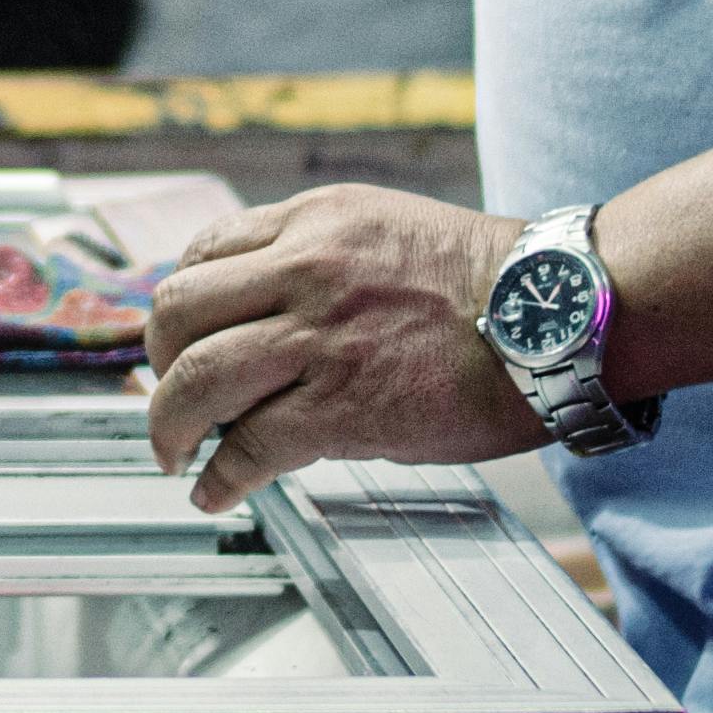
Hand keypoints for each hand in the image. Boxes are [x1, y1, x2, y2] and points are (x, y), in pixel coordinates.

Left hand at [145, 185, 541, 508]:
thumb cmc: (488, 284)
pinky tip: (214, 490)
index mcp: (314, 222)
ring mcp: (317, 337)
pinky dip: (219, 476)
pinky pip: (249, 446)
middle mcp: (303, 269)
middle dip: (156, 360)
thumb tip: (266, 318)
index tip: (178, 337)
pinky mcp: (340, 405)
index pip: (204, 253)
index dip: (181, 303)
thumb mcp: (386, 231)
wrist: (556, 315)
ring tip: (171, 451)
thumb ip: (321, 260)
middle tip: (165, 394)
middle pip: (177, 310)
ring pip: (194, 378)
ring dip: (167, 424)